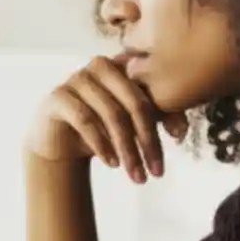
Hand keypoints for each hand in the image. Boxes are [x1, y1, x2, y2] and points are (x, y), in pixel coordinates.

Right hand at [26, 55, 188, 183]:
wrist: (58, 142)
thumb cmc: (101, 129)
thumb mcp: (132, 123)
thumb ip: (157, 118)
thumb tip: (181, 132)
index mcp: (123, 64)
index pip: (151, 90)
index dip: (167, 114)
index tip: (179, 140)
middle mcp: (99, 65)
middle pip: (134, 103)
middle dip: (148, 140)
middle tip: (157, 170)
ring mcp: (76, 79)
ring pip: (111, 115)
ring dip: (127, 150)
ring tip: (136, 176)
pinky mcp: (58, 96)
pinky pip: (85, 120)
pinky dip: (102, 144)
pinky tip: (112, 164)